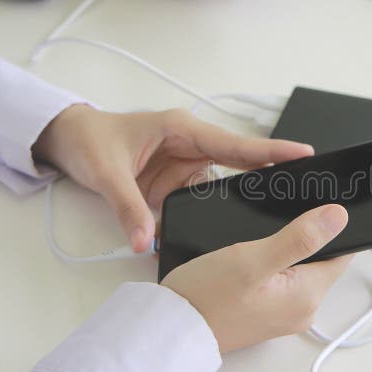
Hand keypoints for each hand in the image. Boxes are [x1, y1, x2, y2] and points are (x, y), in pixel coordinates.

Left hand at [32, 104, 312, 252]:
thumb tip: (145, 242)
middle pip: (240, 163)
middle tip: (304, 187)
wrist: (67, 142)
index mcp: (182, 129)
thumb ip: (129, 208)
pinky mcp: (178, 183)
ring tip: (271, 214)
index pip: (234, 143)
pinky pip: (202, 199)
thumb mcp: (107, 172)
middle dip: (269, 176)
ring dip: (238, 201)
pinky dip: (210, 213)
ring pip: (223, 186)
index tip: (302, 153)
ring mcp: (186, 165)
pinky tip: (225, 227)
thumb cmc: (89, 140)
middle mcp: (191, 146)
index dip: (270, 151)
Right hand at [162, 204, 351, 352]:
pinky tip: (249, 254)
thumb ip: (300, 238)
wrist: (170, 329)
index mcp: (309, 295)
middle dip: (305, 235)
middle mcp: (302, 309)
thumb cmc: (206, 297)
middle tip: (274, 220)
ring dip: (285, 247)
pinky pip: (280, 278)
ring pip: (298, 265)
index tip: (313, 207)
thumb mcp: (254, 258)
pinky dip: (270, 262)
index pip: (342, 251)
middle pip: (321, 257)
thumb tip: (339, 217)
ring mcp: (283, 312)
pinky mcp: (264, 311)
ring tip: (258, 237)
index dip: (332, 226)